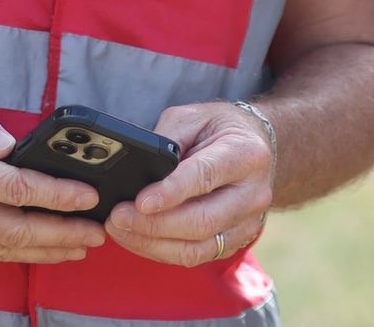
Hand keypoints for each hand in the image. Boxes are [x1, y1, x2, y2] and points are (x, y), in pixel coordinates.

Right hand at [0, 84, 106, 262]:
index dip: (59, 197)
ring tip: (76, 246)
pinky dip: (6, 250)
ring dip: (41, 251)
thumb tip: (13, 144)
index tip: (89, 198)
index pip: (18, 190)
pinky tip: (31, 245)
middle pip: (14, 232)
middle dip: (62, 235)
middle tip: (97, 233)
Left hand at [106, 98, 272, 264]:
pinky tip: (138, 238)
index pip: (205, 176)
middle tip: (118, 217)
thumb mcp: (192, 118)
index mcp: (246, 153)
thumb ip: (167, 142)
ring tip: (120, 229)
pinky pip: (196, 256)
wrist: (255, 146)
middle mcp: (253, 192)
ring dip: (152, 243)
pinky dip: (161, 251)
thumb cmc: (219, 129)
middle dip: (153, 224)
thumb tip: (134, 170)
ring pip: (197, 247)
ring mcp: (248, 222)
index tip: (141, 201)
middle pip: (201, 221)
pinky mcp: (236, 241)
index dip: (171, 192)